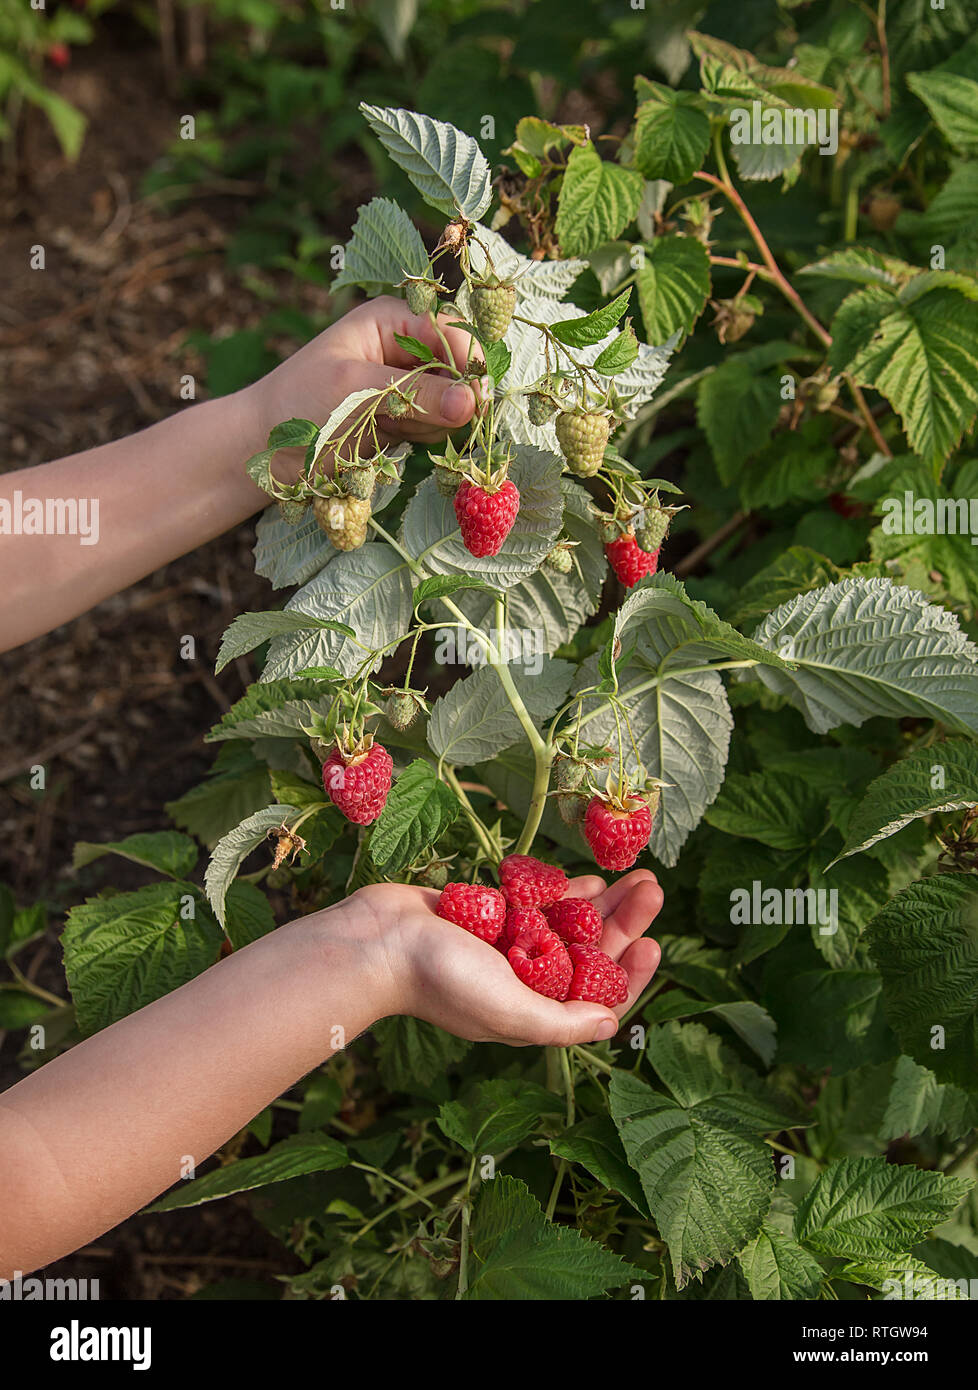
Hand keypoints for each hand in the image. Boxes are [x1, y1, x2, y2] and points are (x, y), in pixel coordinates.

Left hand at [246, 296, 480, 479]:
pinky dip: (424, 436)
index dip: (469, 363)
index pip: (451, 332)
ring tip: (391, 428)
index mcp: (393, 319)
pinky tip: (392, 438)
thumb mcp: (355, 391)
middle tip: (417, 419)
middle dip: (450, 397)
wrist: (266, 448)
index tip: (476, 400)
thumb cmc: (299, 403)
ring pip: (454, 402)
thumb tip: (472, 402)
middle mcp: (406, 347)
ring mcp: (408, 384)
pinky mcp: (406, 416)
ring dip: (433, 422)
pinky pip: (438, 426)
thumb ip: (415, 395)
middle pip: (460, 368)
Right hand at [354, 871, 663, 1046]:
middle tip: (653, 889)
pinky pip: (539, 903)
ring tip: (637, 876)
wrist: (380, 942)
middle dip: (626, 923)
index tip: (652, 944)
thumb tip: (612, 1025)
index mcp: (533, 1011)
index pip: (596, 999)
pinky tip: (591, 881)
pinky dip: (565, 893)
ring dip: (605, 903)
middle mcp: (526, 981)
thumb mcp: (511, 1011)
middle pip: (591, 952)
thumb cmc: (442, 980)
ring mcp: (509, 946)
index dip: (630, 975)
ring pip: (571, 924)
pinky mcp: (492, 915)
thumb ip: (563, 1022)